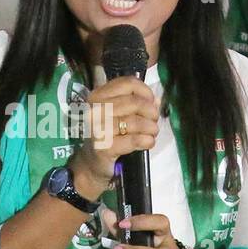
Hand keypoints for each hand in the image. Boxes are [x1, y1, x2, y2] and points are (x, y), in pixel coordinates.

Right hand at [67, 76, 159, 200]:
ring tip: (152, 133)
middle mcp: (94, 110)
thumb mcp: (118, 115)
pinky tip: (148, 142)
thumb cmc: (107, 136)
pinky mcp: (104, 147)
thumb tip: (156, 99)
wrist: (91, 164)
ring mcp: (98, 129)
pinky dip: (146, 140)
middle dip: (151, 113)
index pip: (128, 84)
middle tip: (154, 122)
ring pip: (135, 121)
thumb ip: (136, 104)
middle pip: (134, 102)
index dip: (145, 92)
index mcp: (97, 96)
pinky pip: (134, 139)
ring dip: (151, 128)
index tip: (151, 103)